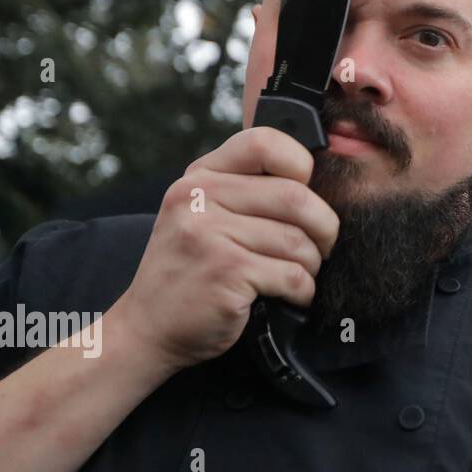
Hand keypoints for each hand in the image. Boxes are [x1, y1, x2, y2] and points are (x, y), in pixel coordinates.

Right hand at [113, 127, 339, 370]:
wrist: (146, 330)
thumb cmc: (191, 271)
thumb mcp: (202, 215)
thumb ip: (245, 190)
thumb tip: (317, 178)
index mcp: (200, 177)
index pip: (264, 141)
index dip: (301, 165)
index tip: (307, 192)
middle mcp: (199, 198)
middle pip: (296, 197)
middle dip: (324, 228)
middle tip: (322, 247)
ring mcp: (209, 234)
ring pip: (298, 241)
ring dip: (311, 265)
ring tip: (299, 276)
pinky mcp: (225, 272)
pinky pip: (292, 275)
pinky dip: (303, 291)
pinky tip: (290, 297)